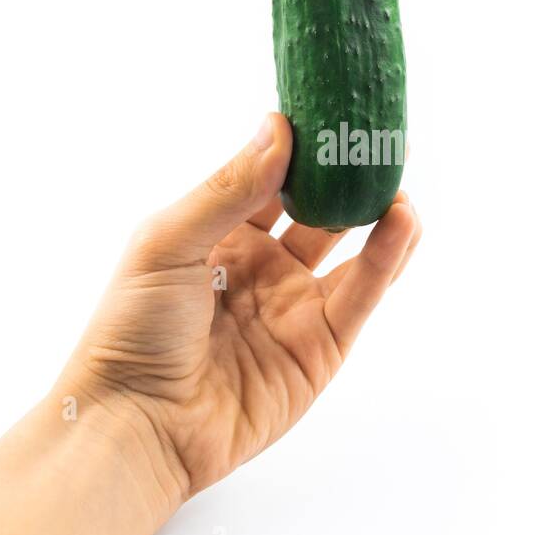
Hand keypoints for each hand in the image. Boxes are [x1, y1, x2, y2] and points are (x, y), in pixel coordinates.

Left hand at [60, 113, 420, 508]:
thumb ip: (229, 188)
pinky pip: (360, 297)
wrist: (136, 424)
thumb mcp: (169, 241)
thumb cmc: (132, 330)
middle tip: (374, 138)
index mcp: (219, 238)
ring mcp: (294, 309)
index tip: (330, 109)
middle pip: (319, 212)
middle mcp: (262, 269)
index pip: (271, 180)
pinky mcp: (320, 350)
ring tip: (396, 178)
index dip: (301, 148)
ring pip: (351, 252)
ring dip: (378, 215)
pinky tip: (402, 221)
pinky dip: (386, 259)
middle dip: (347, 176)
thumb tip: (279, 128)